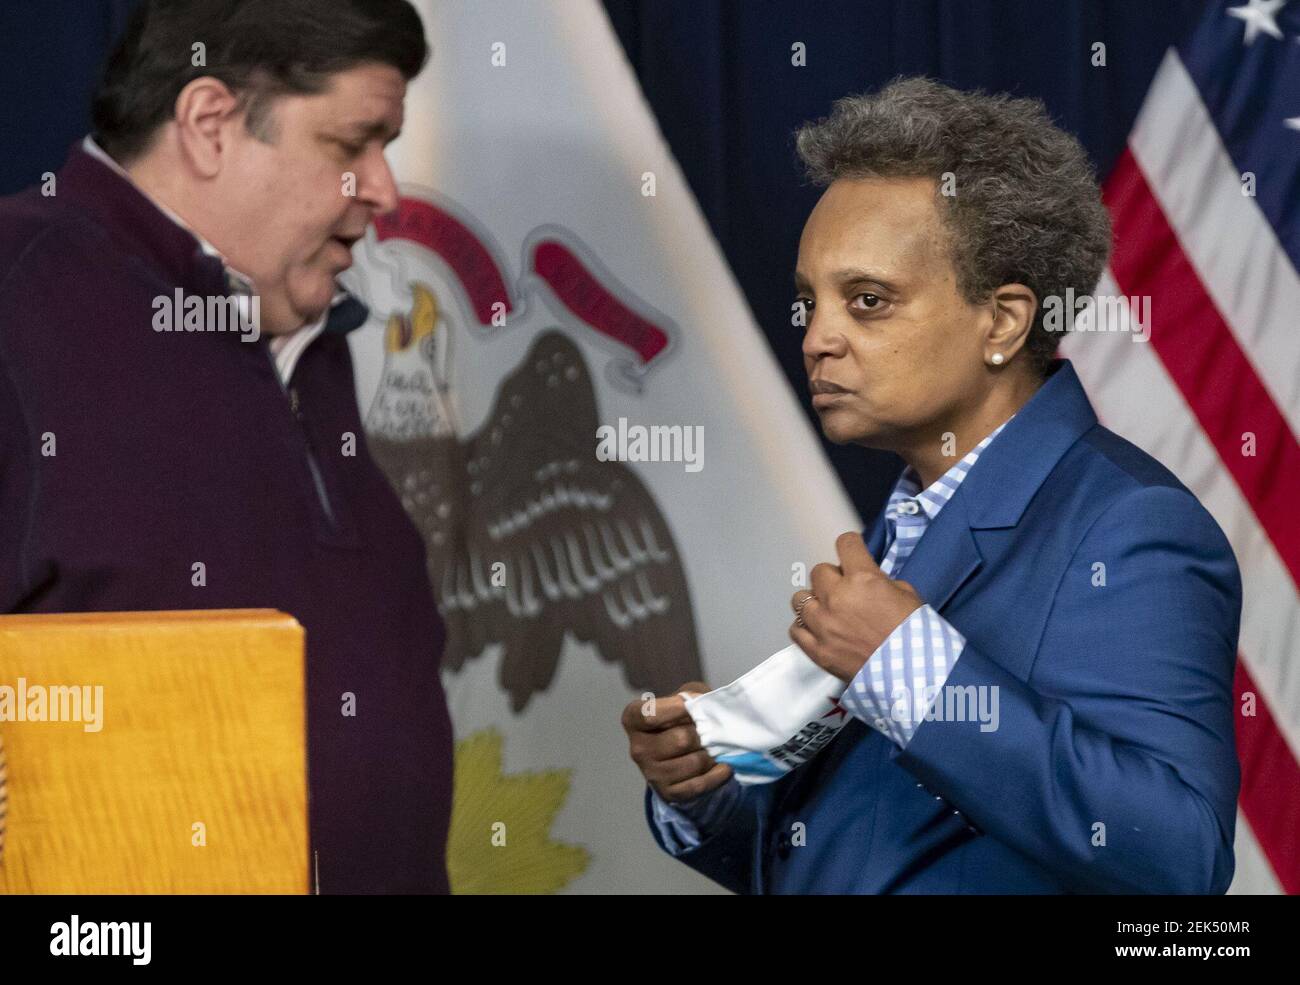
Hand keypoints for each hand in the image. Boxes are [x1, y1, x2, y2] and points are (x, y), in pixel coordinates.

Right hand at [621, 682, 732, 802]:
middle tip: (711, 732)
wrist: (681, 751)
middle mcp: (637, 748)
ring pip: (694, 763)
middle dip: (704, 734)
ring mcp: (651, 774)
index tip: (693, 706)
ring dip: (713, 755)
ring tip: (716, 749)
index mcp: (633, 719)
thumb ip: (692, 696)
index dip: (676, 708)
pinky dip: (718, 775)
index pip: (650, 714)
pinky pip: (699, 785)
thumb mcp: (685, 696)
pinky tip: (724, 767)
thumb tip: (701, 707)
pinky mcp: (668, 793)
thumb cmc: (682, 717)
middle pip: (681, 740)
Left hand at [789, 531, 922, 681]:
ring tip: (828, 611)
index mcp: (863, 579)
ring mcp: (823, 624)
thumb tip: (871, 580)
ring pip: (800, 599)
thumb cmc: (915, 637)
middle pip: (819, 571)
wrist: (913, 677)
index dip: (850, 546)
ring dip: (814, 602)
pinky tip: (817, 629)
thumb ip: (882, 582)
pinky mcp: (817, 650)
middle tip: (845, 590)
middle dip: (832, 578)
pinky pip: (795, 629)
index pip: (845, 544)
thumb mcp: (908, 596)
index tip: (852, 550)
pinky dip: (804, 627)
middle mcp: (837, 597)